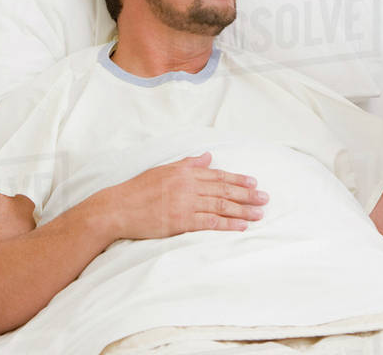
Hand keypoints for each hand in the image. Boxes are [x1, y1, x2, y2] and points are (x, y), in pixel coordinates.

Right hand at [105, 153, 268, 240]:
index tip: (254, 182)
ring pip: (220, 205)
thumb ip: (188, 163)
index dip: (238, 179)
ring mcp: (185, 203)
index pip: (217, 175)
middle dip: (247, 194)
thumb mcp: (163, 170)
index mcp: (184, 172)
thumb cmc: (138, 189)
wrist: (117, 208)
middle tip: (265, 198)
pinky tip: (241, 226)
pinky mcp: (180, 221)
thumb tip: (208, 156)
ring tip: (259, 213)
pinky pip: (209, 222)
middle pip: (224, 189)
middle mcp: (187, 185)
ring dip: (243, 210)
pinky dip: (227, 224)